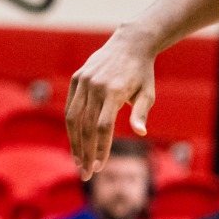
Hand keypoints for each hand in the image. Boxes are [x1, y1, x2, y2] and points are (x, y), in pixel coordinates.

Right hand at [66, 30, 156, 175]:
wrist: (129, 44)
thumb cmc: (142, 73)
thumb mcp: (148, 93)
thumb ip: (141, 113)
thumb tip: (140, 133)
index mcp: (114, 91)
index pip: (103, 127)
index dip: (100, 148)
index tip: (100, 167)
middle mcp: (95, 86)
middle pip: (86, 126)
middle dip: (85, 152)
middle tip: (86, 174)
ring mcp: (84, 81)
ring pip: (74, 119)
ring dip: (75, 143)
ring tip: (78, 163)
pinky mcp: (77, 78)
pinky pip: (71, 107)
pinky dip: (71, 127)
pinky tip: (74, 142)